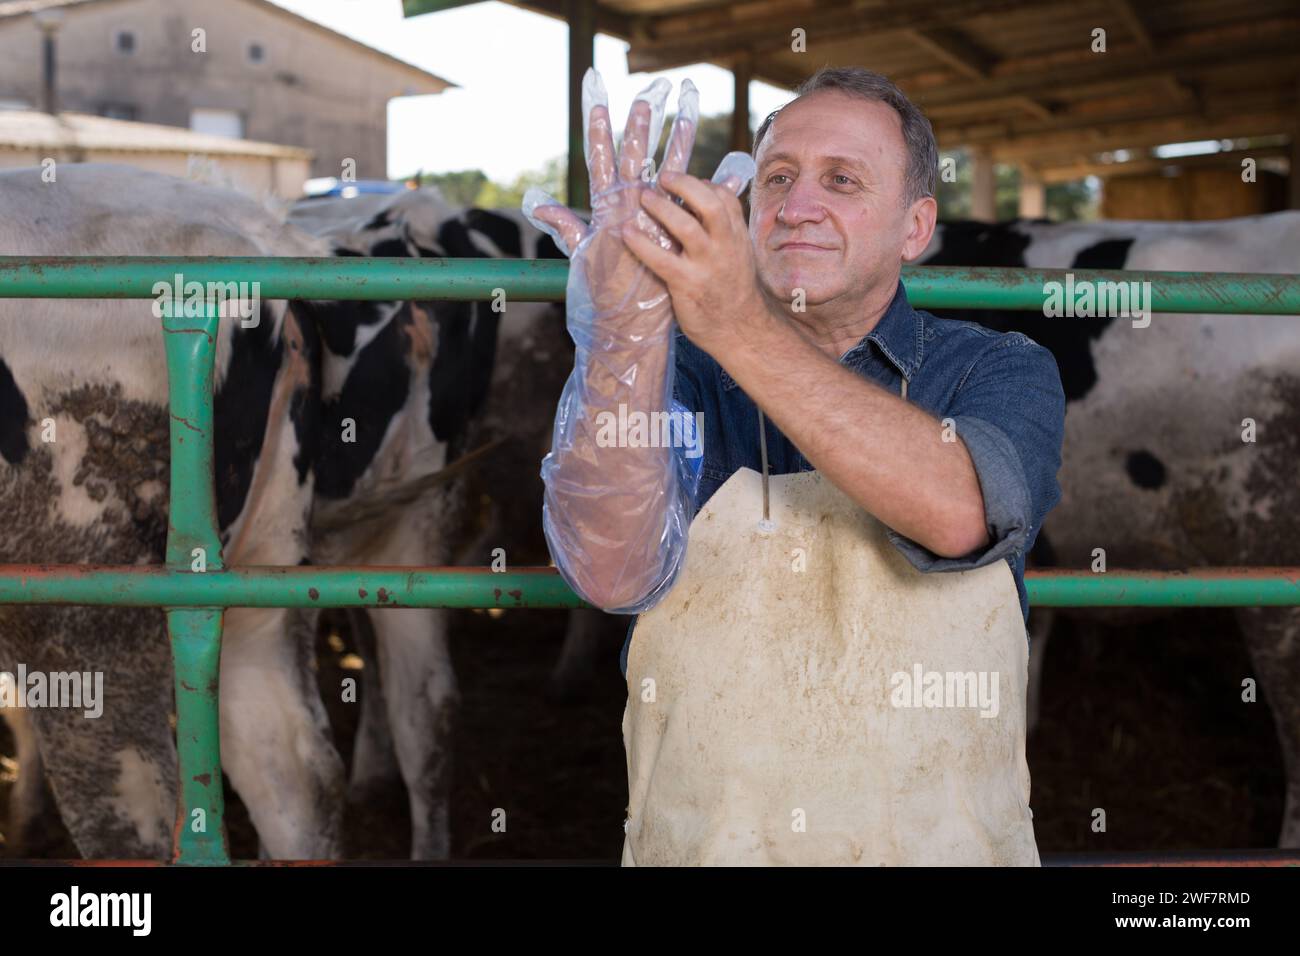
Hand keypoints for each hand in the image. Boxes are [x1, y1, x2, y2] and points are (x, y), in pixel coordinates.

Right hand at [523, 70, 698, 332]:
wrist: (622, 333)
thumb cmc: (605, 295)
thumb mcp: (586, 254)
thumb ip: (569, 224)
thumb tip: (540, 205)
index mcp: (606, 213)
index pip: (601, 161)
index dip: (600, 129)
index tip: (598, 96)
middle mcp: (624, 216)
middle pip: (632, 159)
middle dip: (639, 125)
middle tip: (647, 90)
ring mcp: (649, 230)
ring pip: (666, 175)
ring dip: (675, 140)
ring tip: (683, 108)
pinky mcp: (672, 246)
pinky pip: (700, 213)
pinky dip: (716, 187)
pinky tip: (732, 163)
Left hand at [623, 163, 762, 357]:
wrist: (740, 330)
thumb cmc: (731, 289)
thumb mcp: (738, 253)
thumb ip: (723, 225)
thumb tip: (709, 190)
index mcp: (737, 236)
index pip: (725, 197)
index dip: (704, 183)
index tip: (684, 182)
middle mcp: (725, 246)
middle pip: (711, 204)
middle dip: (685, 185)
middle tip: (663, 177)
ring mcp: (708, 266)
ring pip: (688, 227)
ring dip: (663, 208)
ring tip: (644, 198)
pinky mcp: (688, 285)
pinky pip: (662, 259)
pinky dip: (641, 243)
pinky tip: (626, 233)